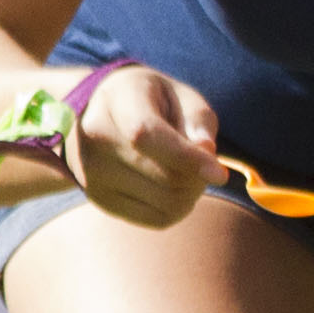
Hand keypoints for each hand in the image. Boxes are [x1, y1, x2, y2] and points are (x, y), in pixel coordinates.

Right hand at [65, 66, 223, 231]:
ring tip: (189, 171)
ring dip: (192, 192)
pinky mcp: (101, 200)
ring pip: (166, 202)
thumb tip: (207, 152)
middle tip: (206, 162)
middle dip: (199, 175)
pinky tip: (174, 187)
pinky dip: (179, 207)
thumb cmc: (149, 100)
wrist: (94, 114)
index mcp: (115, 102)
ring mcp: (93, 174)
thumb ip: (197, 118)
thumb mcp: (177, 93)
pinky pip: (158, 218)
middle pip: (165, 177)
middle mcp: (95, 140)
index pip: (148, 136)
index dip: (187, 157)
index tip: (220, 174)